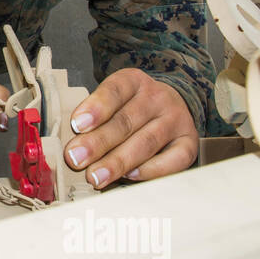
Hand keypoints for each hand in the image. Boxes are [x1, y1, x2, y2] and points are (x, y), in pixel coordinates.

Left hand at [63, 69, 197, 188]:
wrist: (171, 107)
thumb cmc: (130, 109)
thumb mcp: (112, 101)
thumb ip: (93, 119)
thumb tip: (70, 146)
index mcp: (134, 81)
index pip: (114, 90)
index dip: (96, 107)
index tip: (77, 125)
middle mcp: (158, 97)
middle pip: (126, 120)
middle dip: (98, 142)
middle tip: (76, 159)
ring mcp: (176, 119)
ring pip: (146, 141)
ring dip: (118, 161)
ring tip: (96, 176)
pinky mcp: (189, 142)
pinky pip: (173, 159)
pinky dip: (151, 170)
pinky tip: (131, 176)